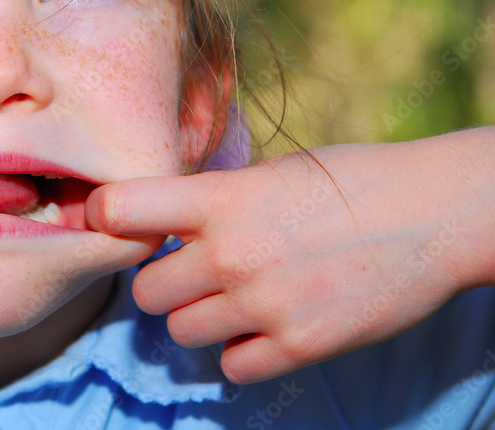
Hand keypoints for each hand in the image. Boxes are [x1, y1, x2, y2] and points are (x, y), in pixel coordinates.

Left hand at [85, 129, 494, 382]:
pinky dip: (241, 350)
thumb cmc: (350, 181)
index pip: (120, 211)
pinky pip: (232, 366)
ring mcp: (264, 304)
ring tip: (235, 296)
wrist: (433, 213)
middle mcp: (232, 253)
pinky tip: (266, 323)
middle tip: (191, 271)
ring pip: (181, 332)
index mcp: (221, 198)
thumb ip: (211, 200)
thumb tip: (162, 221)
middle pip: (145, 292)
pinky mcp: (299, 345)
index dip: (105, 219)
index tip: (112, 225)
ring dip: (199, 317)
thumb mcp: (269, 172)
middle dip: (162, 283)